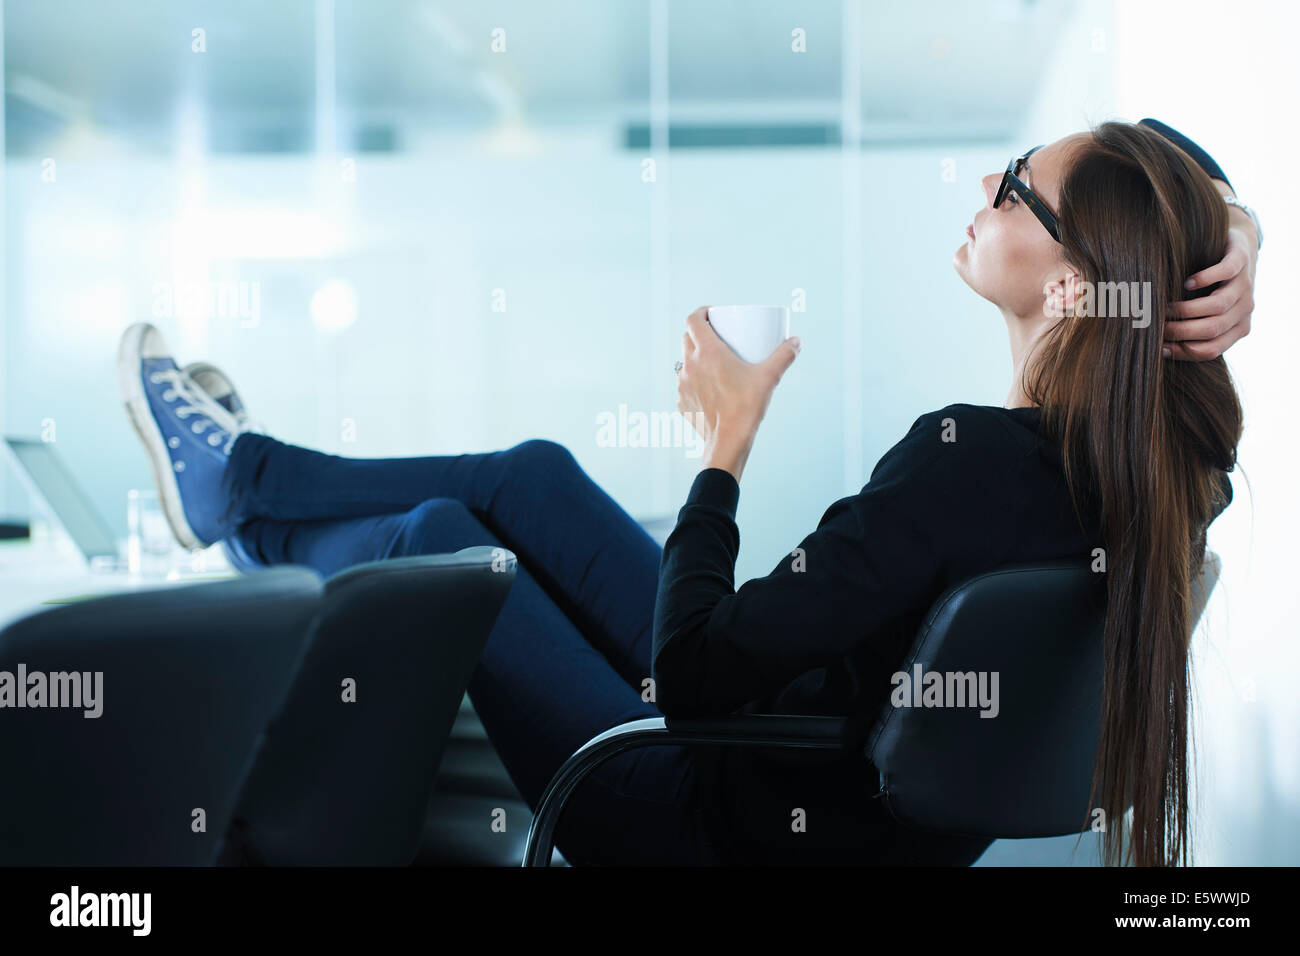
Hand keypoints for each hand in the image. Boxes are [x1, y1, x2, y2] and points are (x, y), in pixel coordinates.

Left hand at [675, 306, 800, 481]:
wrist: (727, 442)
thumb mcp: (769, 378)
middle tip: (718, 337)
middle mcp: (690, 365)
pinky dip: (695, 381)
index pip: (693, 320)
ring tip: (714, 363)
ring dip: (696, 357)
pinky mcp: (682, 402)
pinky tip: (709, 386)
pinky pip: (686, 384)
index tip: (713, 314)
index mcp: (707, 352)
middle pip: (687, 338)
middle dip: (700, 333)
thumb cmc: (746, 408)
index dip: (701, 312)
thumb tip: (796, 341)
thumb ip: (784, 356)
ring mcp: (683, 384)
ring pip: (684, 361)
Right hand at [1165, 217, 1256, 360]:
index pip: (1210, 350)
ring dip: (1187, 309)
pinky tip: (1187, 282)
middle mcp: (1245, 309)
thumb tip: (1161, 348)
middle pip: (1212, 329)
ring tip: (1166, 308)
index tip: (1161, 346)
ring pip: (1218, 305)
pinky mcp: (1241, 260)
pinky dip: (1205, 279)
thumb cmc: (1214, 287)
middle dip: (1180, 331)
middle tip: (1159, 326)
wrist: (1241, 249)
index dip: (1183, 351)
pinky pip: (1226, 272)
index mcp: (1238, 328)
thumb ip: (1196, 329)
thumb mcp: (1210, 314)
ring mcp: (1245, 285)